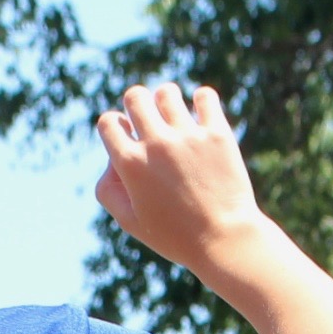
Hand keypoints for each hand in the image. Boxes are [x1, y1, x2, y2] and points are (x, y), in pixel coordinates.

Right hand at [94, 83, 272, 277]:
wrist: (224, 241)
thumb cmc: (175, 237)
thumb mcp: (131, 222)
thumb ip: (109, 190)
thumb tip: (112, 161)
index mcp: (130, 164)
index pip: (108, 121)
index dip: (115, 128)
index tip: (130, 141)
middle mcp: (156, 144)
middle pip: (135, 96)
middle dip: (138, 106)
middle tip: (152, 124)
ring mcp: (187, 136)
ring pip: (167, 92)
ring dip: (168, 101)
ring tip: (178, 120)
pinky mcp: (217, 134)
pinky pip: (204, 96)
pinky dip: (202, 101)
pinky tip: (202, 117)